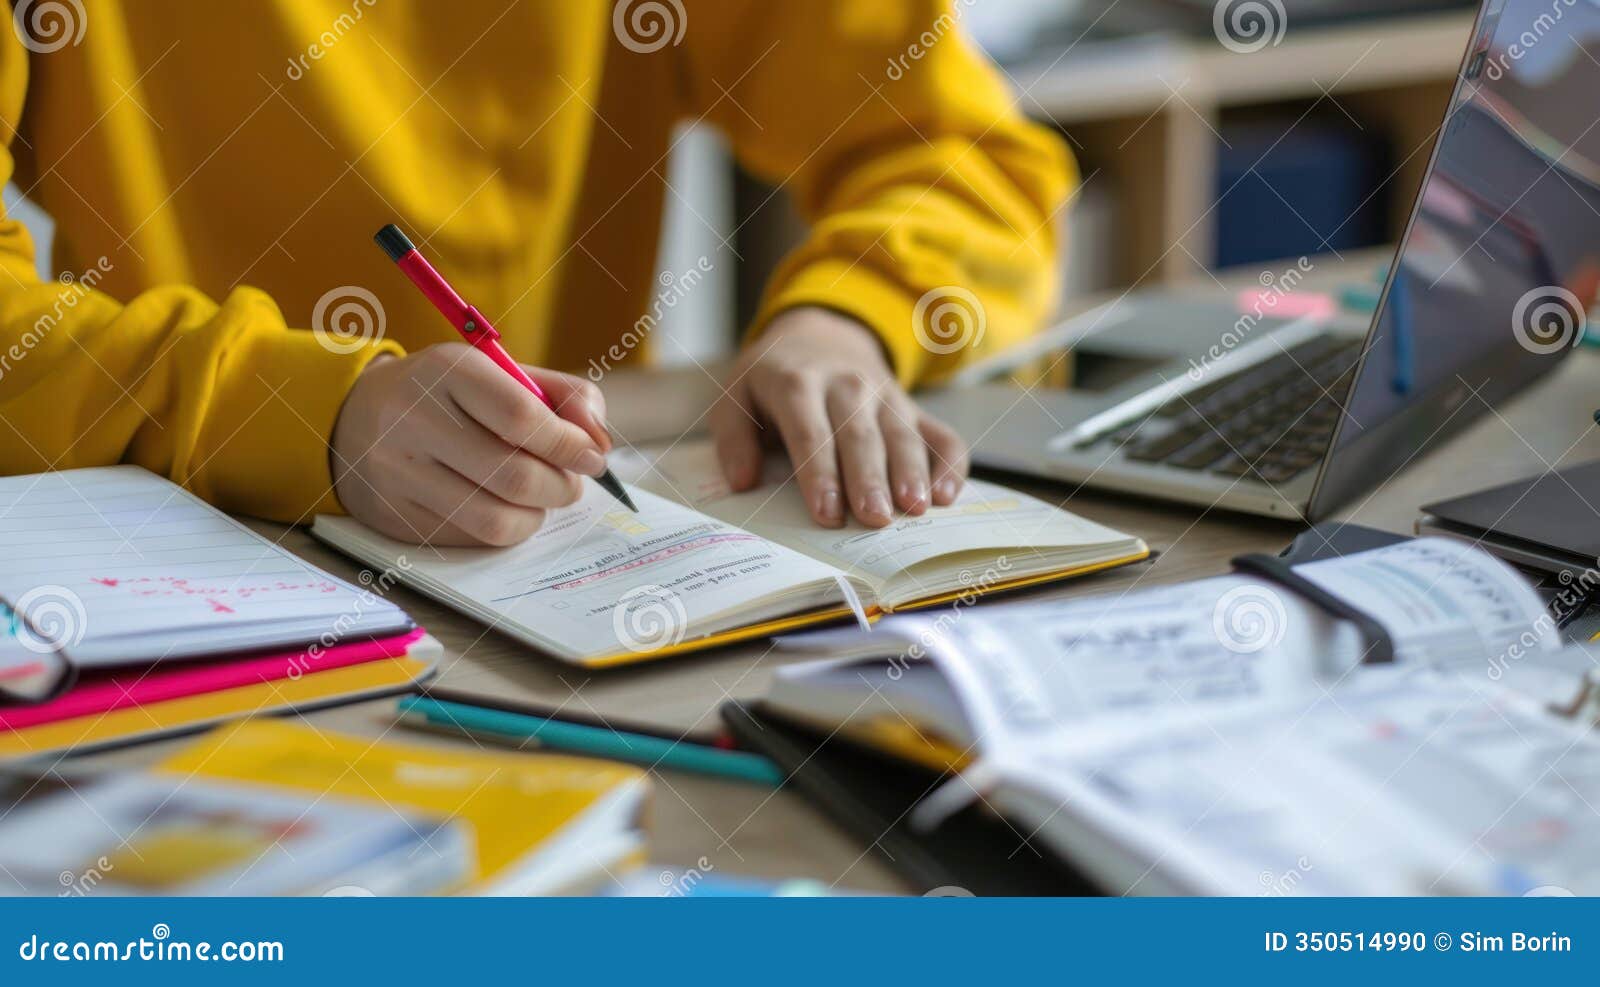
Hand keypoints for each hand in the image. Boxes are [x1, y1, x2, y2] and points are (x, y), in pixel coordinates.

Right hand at [331, 342, 610, 545]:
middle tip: (570, 483)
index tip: (592, 457)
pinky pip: (471, 540)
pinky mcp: (394, 518)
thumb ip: (566, 396)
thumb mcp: (503, 373)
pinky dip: (504, 528)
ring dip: (537, 515)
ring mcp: (398, 474)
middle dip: (562, 487)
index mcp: (447, 371)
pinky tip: (502, 506)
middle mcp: (414, 421)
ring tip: (539, 497)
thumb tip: (598, 445)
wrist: (358, 417)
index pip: (522, 418)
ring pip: (496, 520)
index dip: (569, 445)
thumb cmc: (452, 395)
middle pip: (514, 477)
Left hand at [709, 307, 968, 527]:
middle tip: (873, 519)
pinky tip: (947, 494)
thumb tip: (742, 481)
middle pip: (860, 437)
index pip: (810, 432)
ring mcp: (885, 396)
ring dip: (911, 473)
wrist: (820, 334)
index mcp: (797, 383)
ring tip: (914, 509)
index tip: (827, 513)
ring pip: (902, 436)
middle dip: (868, 479)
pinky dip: (949, 463)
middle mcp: (847, 386)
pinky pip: (940, 434)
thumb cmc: (773, 378)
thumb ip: (733, 436)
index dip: (820, 474)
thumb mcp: (736, 393)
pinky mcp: (912, 409)